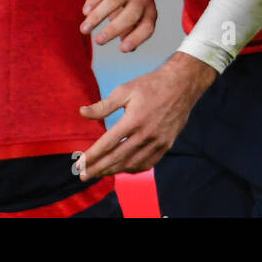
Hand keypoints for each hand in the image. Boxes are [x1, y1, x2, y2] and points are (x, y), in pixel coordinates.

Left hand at [75, 53, 217, 179]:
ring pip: (132, 164)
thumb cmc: (151, 85)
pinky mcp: (166, 145)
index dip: (92, 155)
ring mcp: (157, 142)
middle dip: (98, 168)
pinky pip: (147, 163)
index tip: (79, 163)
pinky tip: (122, 169)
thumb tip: (82, 112)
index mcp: (134, 120)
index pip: (108, 143)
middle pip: (117, 158)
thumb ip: (103, 105)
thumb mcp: (125, 90)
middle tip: (83, 175)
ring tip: (99, 173)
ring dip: (114, 171)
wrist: (181, 86)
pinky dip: (133, 169)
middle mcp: (146, 135)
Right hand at [81, 0, 155, 51]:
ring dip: (97, 17)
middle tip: (98, 42)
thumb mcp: (134, 14)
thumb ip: (131, 30)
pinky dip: (94, 0)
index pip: (147, 27)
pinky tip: (85, 11)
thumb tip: (130, 48)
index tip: (122, 49)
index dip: (136, 38)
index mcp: (149, 10)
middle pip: (130, 15)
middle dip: (113, 30)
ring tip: (84, 30)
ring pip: (113, 1)